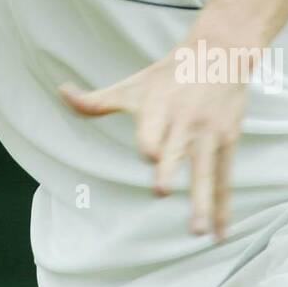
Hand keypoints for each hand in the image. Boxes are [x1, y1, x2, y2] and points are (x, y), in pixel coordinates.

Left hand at [58, 41, 248, 238]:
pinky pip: (225, 178)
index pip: (152, 130)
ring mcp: (207, 134)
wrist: (218, 54)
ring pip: (205, 172)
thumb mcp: (132, 86)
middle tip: (161, 190)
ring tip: (199, 232)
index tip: (150, 154)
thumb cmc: (168, 75)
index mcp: (158, 109)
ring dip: (203, 203)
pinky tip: (221, 232)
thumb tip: (60, 92)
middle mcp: (184, 123)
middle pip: (176, 150)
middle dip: (168, 169)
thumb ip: (96, 101)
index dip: (150, 142)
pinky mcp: (227, 141)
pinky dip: (224, 207)